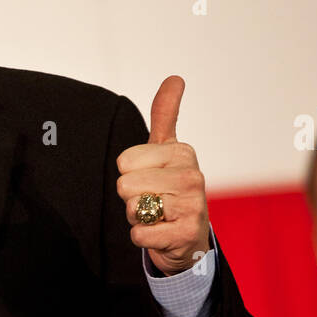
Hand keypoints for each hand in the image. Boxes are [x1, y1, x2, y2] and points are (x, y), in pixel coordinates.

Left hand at [116, 75, 210, 275]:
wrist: (188, 238)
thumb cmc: (172, 191)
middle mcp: (192, 177)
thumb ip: (165, 114)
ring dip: (138, 219)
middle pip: (126, 185)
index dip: (129, 175)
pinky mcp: (185, 234)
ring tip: (157, 217)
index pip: (124, 161)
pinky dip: (144, 238)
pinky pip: (140, 234)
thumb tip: (175, 77)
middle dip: (132, 198)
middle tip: (152, 202)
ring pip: (133, 209)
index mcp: (182, 153)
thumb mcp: (167, 151)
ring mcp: (192, 206)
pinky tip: (161, 234)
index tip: (150, 180)